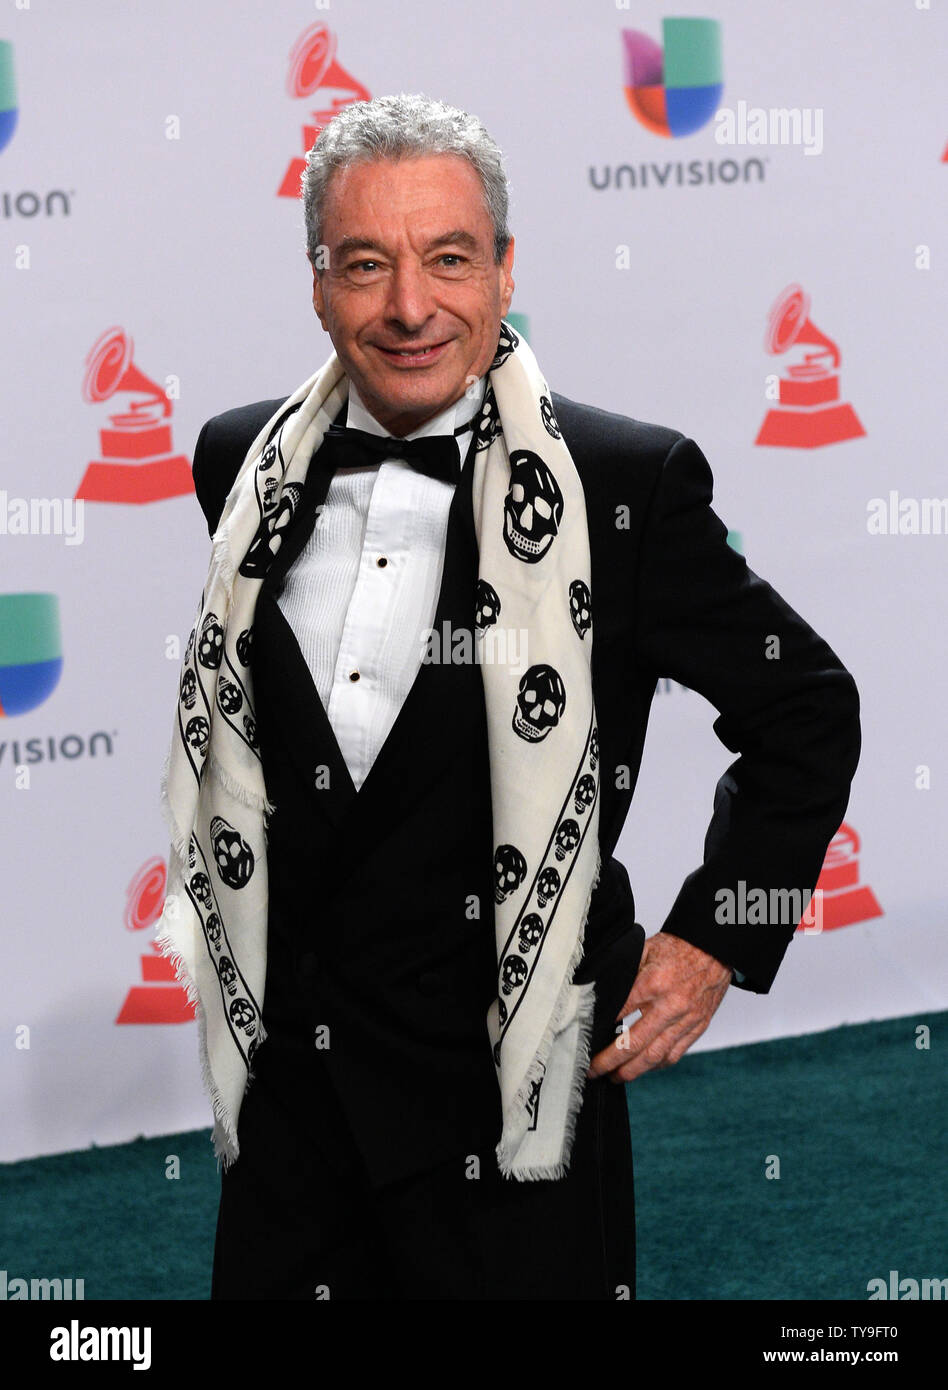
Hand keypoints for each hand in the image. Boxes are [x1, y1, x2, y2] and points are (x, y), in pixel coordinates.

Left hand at [586, 932, 730, 1082]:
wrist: (715, 948)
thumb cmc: (679, 948)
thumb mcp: (644, 951)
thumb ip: (625, 974)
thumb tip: (600, 993)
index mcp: (653, 984)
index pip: (619, 1013)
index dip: (600, 1029)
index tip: (586, 1039)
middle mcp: (670, 1006)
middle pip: (634, 1044)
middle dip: (610, 1061)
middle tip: (593, 1071)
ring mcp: (686, 1020)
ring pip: (655, 1056)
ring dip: (632, 1071)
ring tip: (615, 1077)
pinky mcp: (698, 1027)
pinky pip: (675, 1054)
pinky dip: (656, 1065)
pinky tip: (643, 1068)